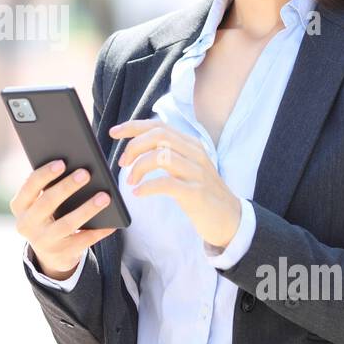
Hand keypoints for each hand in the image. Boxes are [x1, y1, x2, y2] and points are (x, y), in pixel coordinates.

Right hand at [10, 159, 118, 278]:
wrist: (49, 253)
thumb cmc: (49, 215)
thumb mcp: (40, 203)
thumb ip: (48, 187)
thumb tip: (76, 167)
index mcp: (20, 206)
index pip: (30, 187)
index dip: (45, 174)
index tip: (62, 162)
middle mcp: (27, 225)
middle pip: (47, 203)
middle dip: (66, 187)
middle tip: (85, 173)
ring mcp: (43, 242)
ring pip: (66, 224)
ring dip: (87, 209)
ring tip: (105, 197)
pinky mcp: (61, 253)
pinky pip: (83, 240)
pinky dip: (98, 231)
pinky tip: (112, 222)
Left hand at [110, 119, 241, 249]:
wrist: (230, 218)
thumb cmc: (202, 192)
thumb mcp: (187, 167)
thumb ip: (168, 154)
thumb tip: (137, 149)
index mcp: (191, 144)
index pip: (159, 126)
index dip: (133, 126)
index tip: (114, 132)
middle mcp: (195, 154)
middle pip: (158, 136)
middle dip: (134, 146)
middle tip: (123, 163)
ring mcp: (197, 172)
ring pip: (161, 156)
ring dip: (139, 167)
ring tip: (131, 181)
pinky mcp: (196, 193)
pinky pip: (166, 183)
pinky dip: (147, 186)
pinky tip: (138, 193)